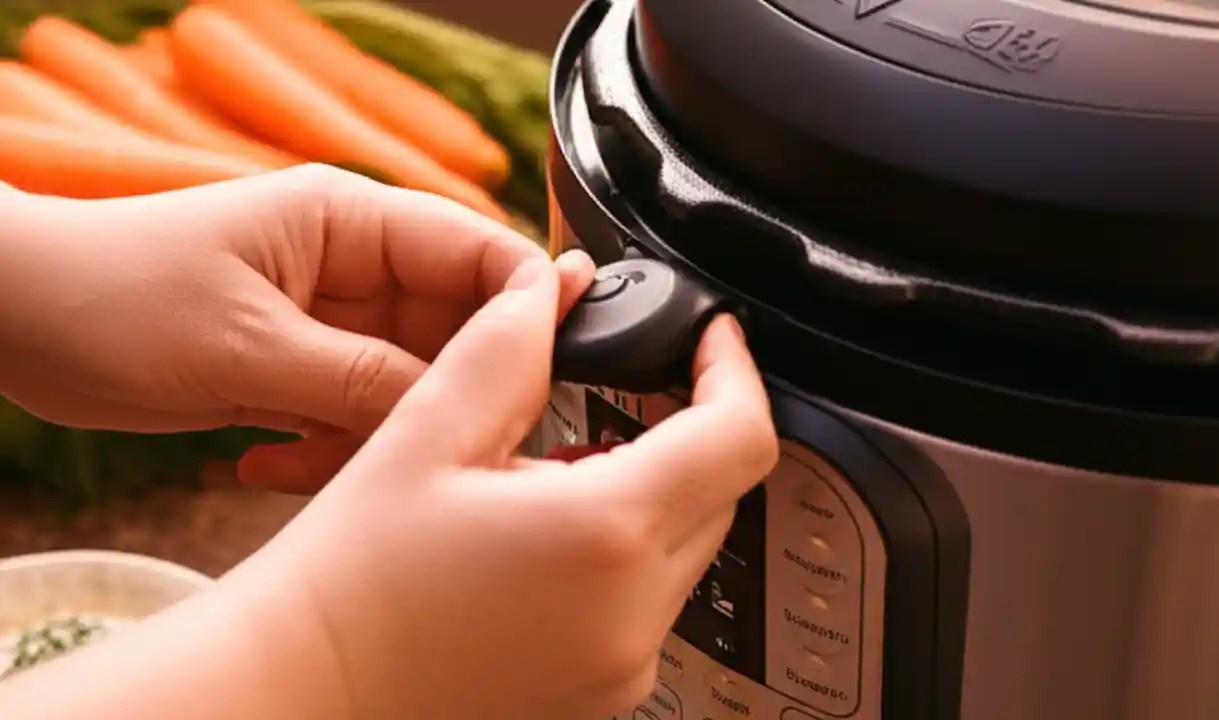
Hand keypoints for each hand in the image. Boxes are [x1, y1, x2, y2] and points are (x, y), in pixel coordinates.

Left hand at [0, 164, 593, 491]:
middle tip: (430, 451)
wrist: (19, 322)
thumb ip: (363, 378)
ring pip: (409, 386)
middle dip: (446, 396)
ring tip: (304, 456)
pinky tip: (264, 461)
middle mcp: (356, 269)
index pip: (479, 253)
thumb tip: (457, 409)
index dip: (527, 307)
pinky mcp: (306, 369)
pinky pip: (358, 417)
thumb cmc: (112, 295)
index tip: (548, 371)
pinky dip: (327, 450)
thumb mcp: (247, 345)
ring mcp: (333, 322)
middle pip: (456, 332)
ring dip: (374, 437)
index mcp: (352, 222)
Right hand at [218, 259, 778, 718]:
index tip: (709, 337)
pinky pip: (648, 605)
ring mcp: (623, 668)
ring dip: (648, 495)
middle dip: (687, 429)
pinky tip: (544, 542)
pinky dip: (620, 557)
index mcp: (604, 536)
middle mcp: (633, 615)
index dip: (734, 369)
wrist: (301, 694)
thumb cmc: (347, 584)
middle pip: (720, 493)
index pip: (739, 437)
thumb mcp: (425, 438)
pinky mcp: (601, 697)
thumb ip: (507, 349)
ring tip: (552, 476)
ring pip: (687, 549)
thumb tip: (550, 290)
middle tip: (617, 395)